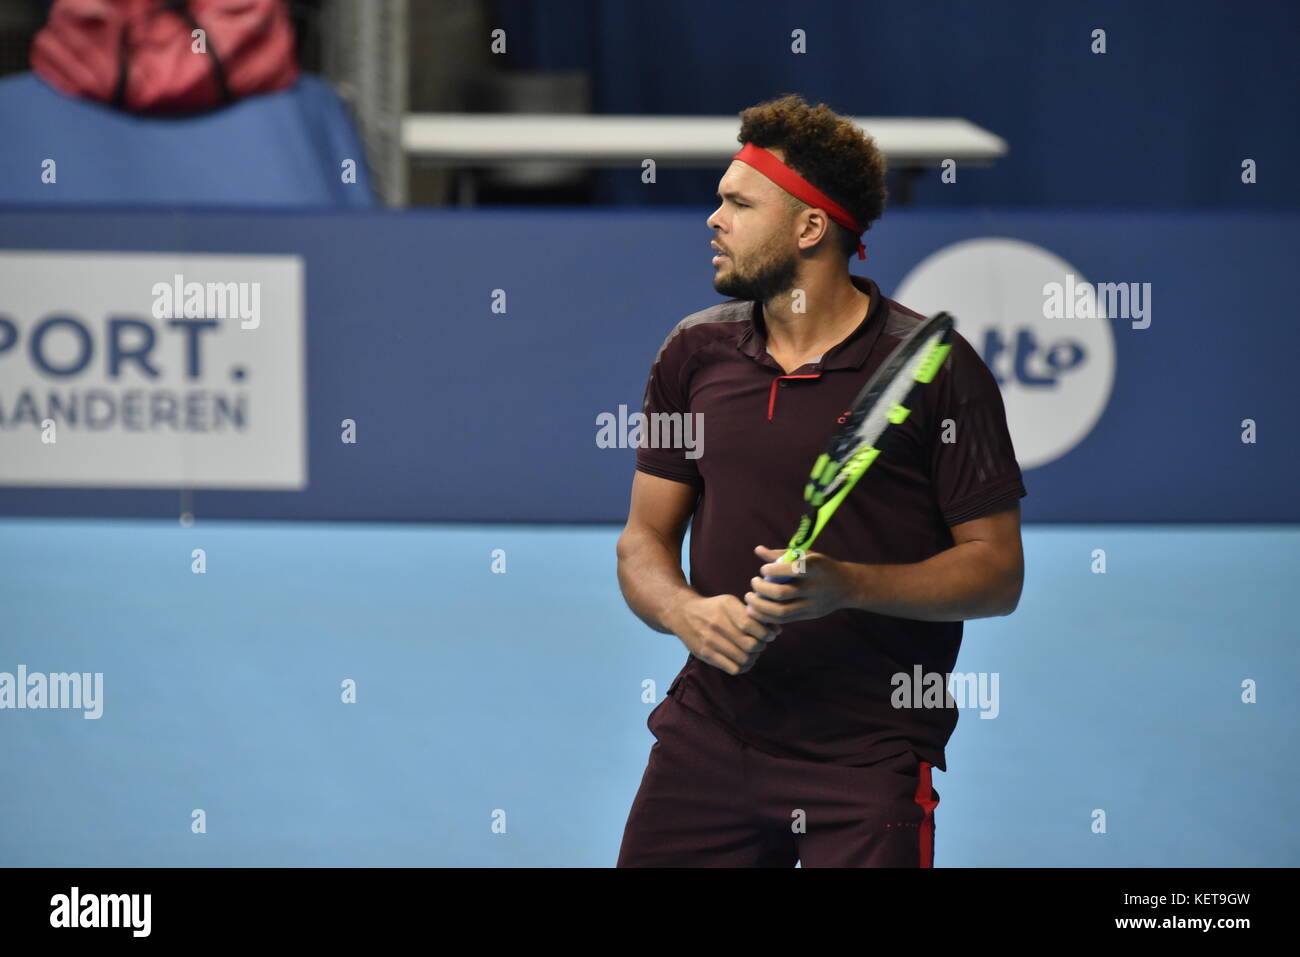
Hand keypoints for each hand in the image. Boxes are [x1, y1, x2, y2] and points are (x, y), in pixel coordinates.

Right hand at [666, 593, 781, 675]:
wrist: (682, 613)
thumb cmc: (713, 608)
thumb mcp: (731, 603)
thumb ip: (753, 615)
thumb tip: (777, 631)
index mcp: (726, 607)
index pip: (751, 625)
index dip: (766, 633)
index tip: (770, 635)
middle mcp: (717, 623)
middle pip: (750, 644)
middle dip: (761, 646)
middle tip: (760, 644)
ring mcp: (710, 640)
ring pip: (743, 659)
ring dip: (753, 658)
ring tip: (752, 653)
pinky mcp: (705, 654)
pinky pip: (733, 668)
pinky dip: (743, 667)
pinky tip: (743, 660)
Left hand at [744, 545, 856, 623]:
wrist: (846, 586)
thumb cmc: (820, 566)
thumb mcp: (806, 555)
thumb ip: (781, 554)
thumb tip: (757, 550)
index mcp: (814, 568)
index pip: (791, 570)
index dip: (772, 571)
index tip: (764, 570)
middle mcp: (813, 588)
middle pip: (781, 593)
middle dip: (761, 589)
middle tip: (753, 582)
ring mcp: (811, 605)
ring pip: (780, 612)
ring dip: (760, 606)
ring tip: (750, 598)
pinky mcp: (808, 616)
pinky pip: (783, 620)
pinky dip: (766, 616)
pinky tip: (756, 609)